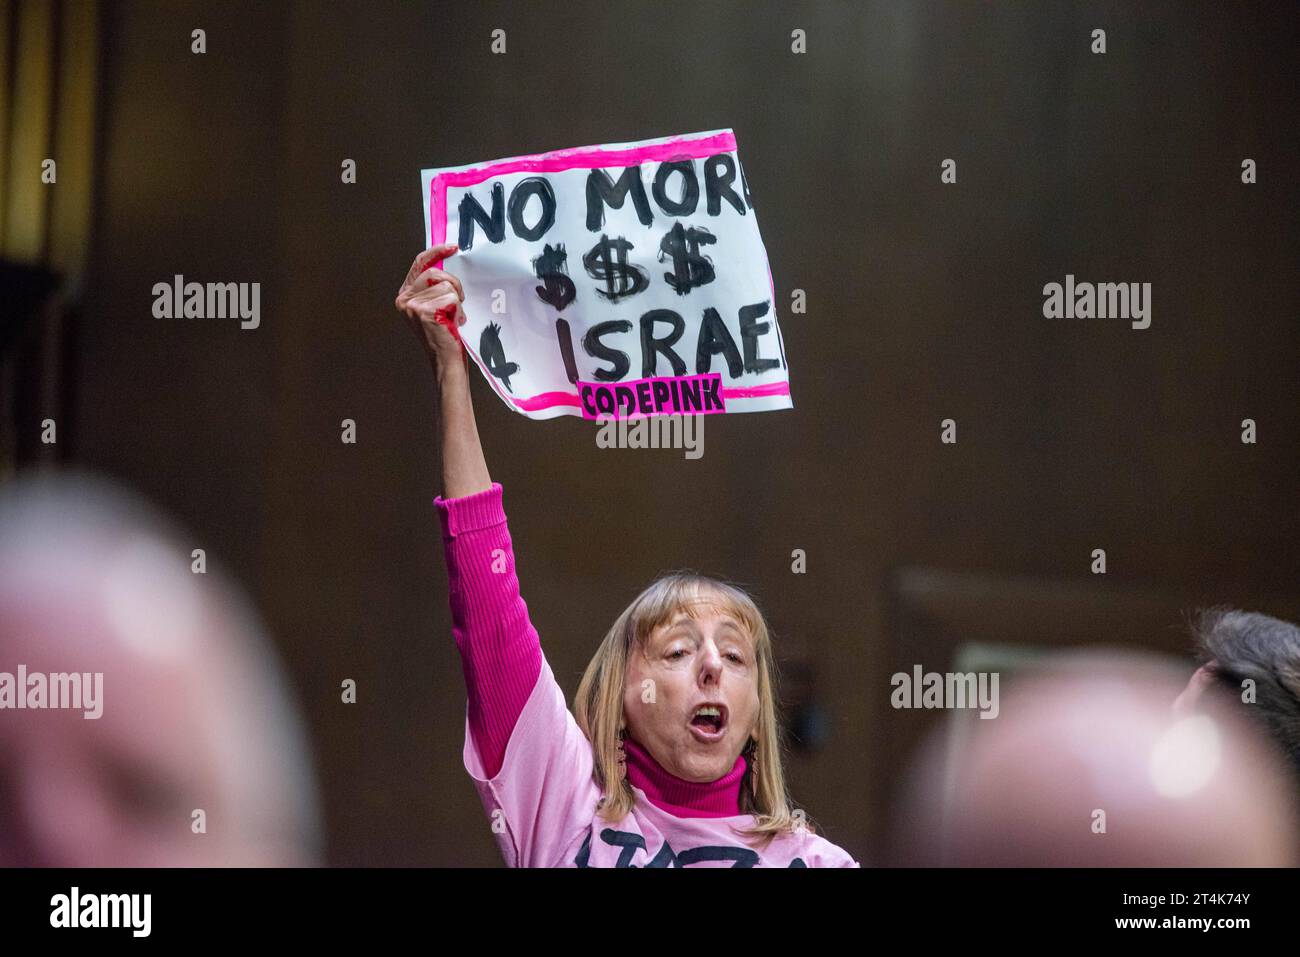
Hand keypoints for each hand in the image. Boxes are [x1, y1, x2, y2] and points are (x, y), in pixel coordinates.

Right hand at [394, 244, 467, 368]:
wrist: (445, 360)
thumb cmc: (444, 333)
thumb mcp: (435, 305)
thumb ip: (434, 286)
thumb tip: (446, 262)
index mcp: (405, 295)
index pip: (420, 263)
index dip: (437, 252)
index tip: (453, 247)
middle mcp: (404, 299)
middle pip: (435, 273)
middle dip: (453, 285)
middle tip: (458, 302)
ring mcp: (412, 305)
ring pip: (446, 286)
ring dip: (456, 302)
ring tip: (453, 317)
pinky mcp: (424, 311)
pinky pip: (451, 298)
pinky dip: (458, 311)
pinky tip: (454, 323)